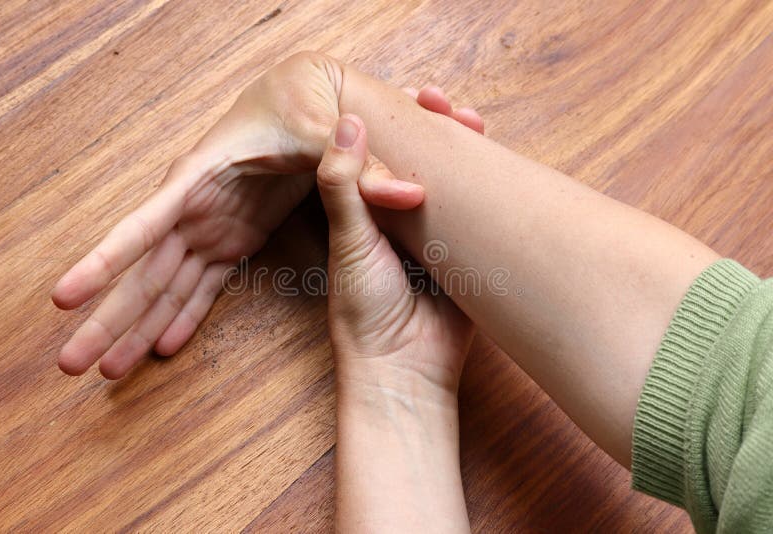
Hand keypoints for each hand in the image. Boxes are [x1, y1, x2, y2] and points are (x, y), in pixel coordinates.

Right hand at [51, 50, 482, 378]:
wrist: (297, 98)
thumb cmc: (300, 108)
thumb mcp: (325, 134)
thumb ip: (358, 170)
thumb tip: (409, 194)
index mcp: (199, 179)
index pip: (144, 225)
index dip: (103, 261)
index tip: (64, 297)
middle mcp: (192, 209)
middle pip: (141, 272)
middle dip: (107, 318)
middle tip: (67, 364)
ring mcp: (209, 228)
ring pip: (163, 288)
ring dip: (135, 328)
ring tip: (106, 372)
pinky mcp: (229, 240)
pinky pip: (199, 287)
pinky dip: (181, 317)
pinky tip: (160, 349)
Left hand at [317, 114, 474, 399]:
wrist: (405, 371)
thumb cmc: (365, 312)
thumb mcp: (350, 242)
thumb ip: (345, 186)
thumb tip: (347, 123)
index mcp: (362, 213)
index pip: (376, 154)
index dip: (390, 122)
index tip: (406, 96)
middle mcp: (398, 220)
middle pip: (417, 163)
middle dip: (433, 130)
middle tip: (446, 102)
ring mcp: (434, 236)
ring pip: (450, 183)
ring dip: (462, 151)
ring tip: (472, 120)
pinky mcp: (466, 254)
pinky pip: (479, 214)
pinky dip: (488, 188)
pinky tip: (496, 160)